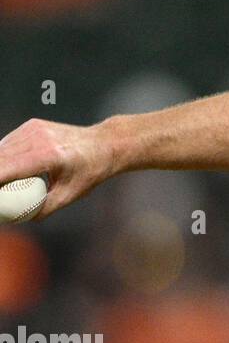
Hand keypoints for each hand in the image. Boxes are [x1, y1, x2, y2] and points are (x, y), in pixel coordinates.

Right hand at [0, 119, 115, 220]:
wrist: (104, 144)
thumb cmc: (90, 172)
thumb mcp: (69, 195)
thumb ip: (43, 208)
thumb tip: (18, 217)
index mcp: (48, 155)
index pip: (6, 168)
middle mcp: (39, 138)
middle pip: (0, 157)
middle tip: (0, 190)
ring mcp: (34, 128)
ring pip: (0, 148)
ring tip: (4, 184)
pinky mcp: (31, 125)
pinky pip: (8, 142)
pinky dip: (3, 156)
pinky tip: (6, 169)